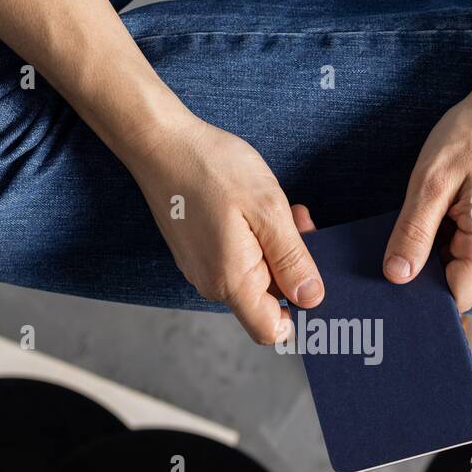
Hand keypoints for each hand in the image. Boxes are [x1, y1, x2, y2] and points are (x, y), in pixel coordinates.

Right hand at [124, 117, 321, 343]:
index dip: (297, 314)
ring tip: (278, 209)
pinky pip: (237, 259)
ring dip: (275, 248)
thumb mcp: (267, 210)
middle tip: (299, 224)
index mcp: (230, 281)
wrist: (159, 142)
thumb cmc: (210, 169)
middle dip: (291, 267)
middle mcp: (212, 283)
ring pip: (254, 275)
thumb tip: (311, 298)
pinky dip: (255, 239)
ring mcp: (202, 268)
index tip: (312, 280)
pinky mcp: (197, 251)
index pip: (269, 329)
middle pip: (266, 300)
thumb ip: (292, 259)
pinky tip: (256, 208)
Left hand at [384, 88, 471, 312]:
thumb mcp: (431, 182)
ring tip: (452, 198)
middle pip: (464, 277)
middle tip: (429, 214)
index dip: (426, 286)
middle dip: (438, 256)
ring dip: (456, 239)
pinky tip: (470, 195)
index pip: (455, 296)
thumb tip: (397, 276)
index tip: (408, 258)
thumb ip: (413, 233)